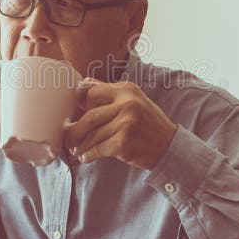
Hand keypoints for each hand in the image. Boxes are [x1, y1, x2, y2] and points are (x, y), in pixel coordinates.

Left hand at [63, 78, 177, 169]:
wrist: (170, 146)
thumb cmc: (149, 123)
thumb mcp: (134, 100)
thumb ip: (110, 92)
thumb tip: (85, 82)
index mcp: (127, 90)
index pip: (93, 94)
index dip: (81, 106)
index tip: (75, 116)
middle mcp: (127, 104)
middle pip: (89, 116)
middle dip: (75, 130)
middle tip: (68, 137)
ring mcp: (126, 123)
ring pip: (92, 135)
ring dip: (81, 145)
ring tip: (76, 150)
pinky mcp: (124, 142)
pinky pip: (98, 148)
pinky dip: (89, 154)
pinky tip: (86, 156)